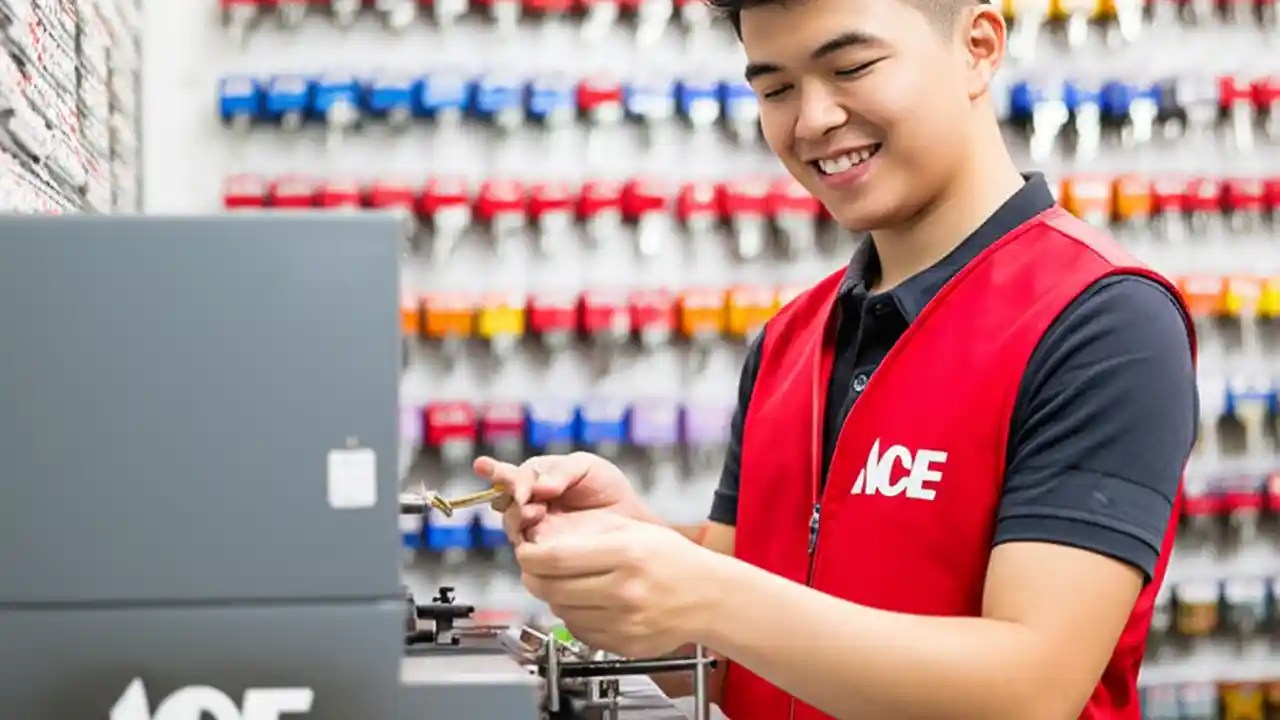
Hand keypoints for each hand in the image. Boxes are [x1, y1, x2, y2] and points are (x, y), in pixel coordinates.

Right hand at [473, 452, 659, 544]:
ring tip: (535, 510)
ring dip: (517, 515)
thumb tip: (539, 485)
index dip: (496, 471)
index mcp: (536, 479)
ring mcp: (536, 530)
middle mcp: (531, 505)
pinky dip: (529, 538)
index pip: (510, 475)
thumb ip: (562, 471)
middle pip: (504, 500)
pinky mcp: (545, 553)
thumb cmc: (609, 490)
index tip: (484, 466)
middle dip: (508, 495)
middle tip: (521, 494)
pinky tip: (538, 528)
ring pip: (512, 524)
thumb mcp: (588, 467)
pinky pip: (528, 548)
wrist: (632, 521)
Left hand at [515, 513, 721, 657]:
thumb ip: (591, 531)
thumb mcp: (635, 530)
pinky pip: (581, 631)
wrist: (709, 597)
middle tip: (534, 570)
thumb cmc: (675, 561)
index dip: (530, 557)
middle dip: (534, 578)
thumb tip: (547, 536)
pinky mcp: (624, 644)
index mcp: (626, 554)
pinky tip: (587, 603)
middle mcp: (624, 590)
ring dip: (554, 598)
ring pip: (562, 612)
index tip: (525, 553)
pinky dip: (574, 617)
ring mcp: (624, 622)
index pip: (556, 559)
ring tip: (565, 585)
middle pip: (552, 589)